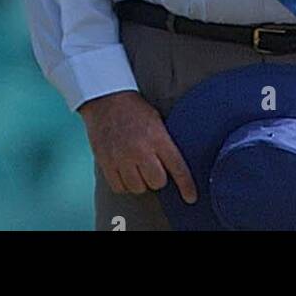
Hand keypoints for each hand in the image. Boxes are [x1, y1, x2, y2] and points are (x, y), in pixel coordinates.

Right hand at [78, 90, 197, 204]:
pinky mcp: (106, 162)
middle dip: (156, 177)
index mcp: (157, 137)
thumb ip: (165, 143)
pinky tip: (123, 169)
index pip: (177, 167)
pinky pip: (119, 187)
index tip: (191, 198)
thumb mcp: (156, 121)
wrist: (104, 97)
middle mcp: (140, 149)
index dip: (186, 186)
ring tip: (135, 166)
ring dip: (139, 180)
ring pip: (138, 188)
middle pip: (157, 182)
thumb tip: (175, 169)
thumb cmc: (133, 109)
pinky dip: (123, 183)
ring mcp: (122, 157)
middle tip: (150, 165)